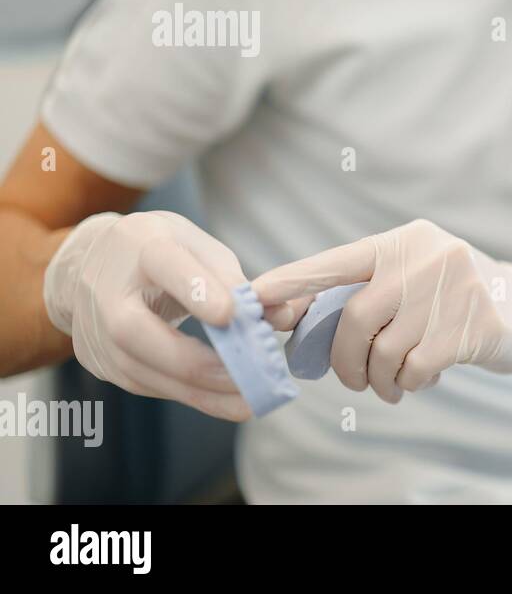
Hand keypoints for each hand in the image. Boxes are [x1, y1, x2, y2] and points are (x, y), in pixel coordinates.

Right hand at [43, 211, 272, 420]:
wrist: (93, 264)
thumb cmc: (161, 252)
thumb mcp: (198, 247)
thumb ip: (236, 282)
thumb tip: (278, 316)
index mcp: (142, 247)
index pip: (166, 266)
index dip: (197, 291)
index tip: (231, 315)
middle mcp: (108, 293)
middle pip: (137, 333)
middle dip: (198, 363)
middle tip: (249, 379)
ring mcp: (98, 333)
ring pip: (143, 371)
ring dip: (201, 393)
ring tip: (249, 403)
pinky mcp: (103, 364)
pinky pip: (149, 385)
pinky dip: (190, 395)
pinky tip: (224, 400)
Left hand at [252, 219, 511, 402]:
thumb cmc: (452, 297)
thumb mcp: (413, 278)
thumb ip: (366, 291)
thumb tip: (293, 320)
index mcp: (401, 241)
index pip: (335, 261)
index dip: (293, 281)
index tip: (254, 299)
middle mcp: (425, 257)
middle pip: (355, 319)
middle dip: (345, 360)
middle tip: (354, 381)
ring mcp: (453, 289)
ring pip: (384, 351)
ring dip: (380, 379)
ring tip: (392, 384)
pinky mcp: (473, 325)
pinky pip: (415, 368)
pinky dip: (410, 382)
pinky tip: (421, 378)